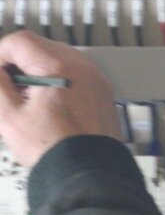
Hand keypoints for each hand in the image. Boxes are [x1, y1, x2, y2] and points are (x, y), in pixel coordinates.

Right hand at [0, 31, 120, 166]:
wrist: (88, 173)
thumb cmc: (54, 149)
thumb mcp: (10, 117)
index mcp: (60, 67)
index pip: (21, 42)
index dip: (0, 54)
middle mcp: (83, 68)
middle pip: (42, 47)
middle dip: (20, 62)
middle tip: (8, 85)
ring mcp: (97, 80)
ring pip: (61, 59)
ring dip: (40, 70)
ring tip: (28, 98)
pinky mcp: (103, 94)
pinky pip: (77, 75)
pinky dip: (60, 81)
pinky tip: (50, 104)